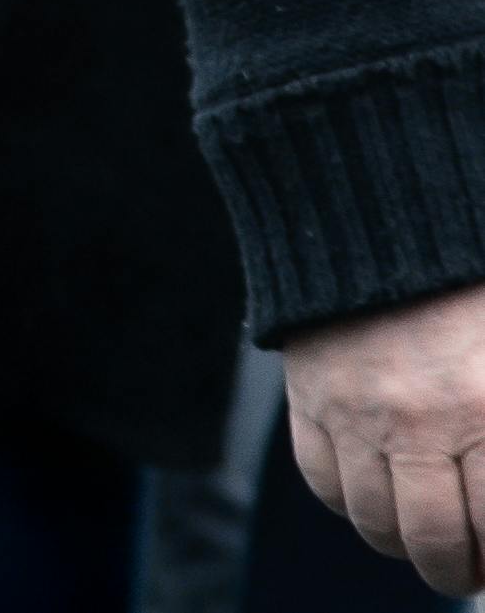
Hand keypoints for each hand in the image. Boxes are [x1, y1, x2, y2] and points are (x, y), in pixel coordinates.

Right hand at [288, 281, 484, 590]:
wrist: (375, 203)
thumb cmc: (465, 285)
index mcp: (484, 408)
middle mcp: (417, 418)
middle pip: (433, 541)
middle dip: (456, 571)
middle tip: (466, 567)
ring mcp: (354, 408)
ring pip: (373, 522)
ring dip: (402, 541)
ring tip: (421, 531)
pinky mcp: (307, 393)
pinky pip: (322, 482)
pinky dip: (349, 502)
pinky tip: (374, 491)